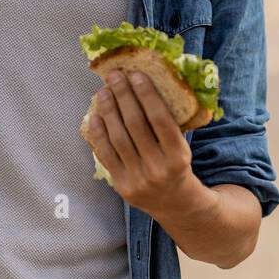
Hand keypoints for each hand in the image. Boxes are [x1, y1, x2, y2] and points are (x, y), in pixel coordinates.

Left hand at [83, 70, 198, 215]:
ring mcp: (138, 179)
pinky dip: (99, 134)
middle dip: (123, 96)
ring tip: (103, 91)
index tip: (136, 74)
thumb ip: (168, 123)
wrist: (174, 204)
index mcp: (179, 156)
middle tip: (115, 76)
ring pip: (118, 138)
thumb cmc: (177, 165)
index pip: (160, 119)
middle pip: (136, 125)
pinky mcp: (122, 185)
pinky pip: (106, 155)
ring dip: (109, 110)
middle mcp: (159, 168)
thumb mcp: (183, 146)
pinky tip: (95, 116)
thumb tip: (144, 85)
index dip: (146, 94)